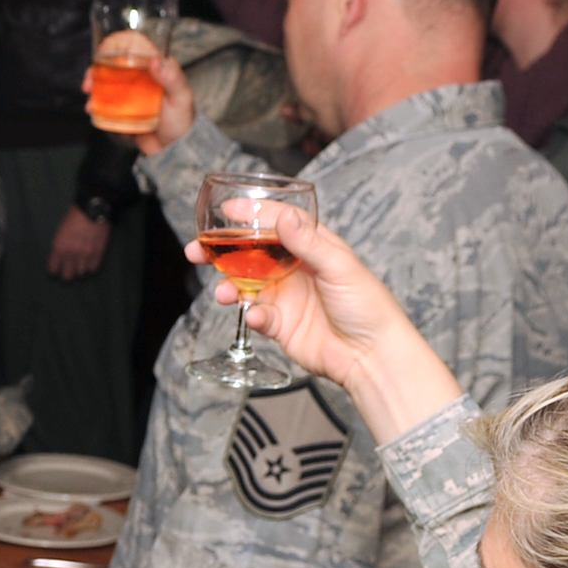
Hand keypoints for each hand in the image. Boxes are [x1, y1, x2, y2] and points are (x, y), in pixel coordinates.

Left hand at [47, 206, 112, 278]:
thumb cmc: (73, 216)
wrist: (92, 210)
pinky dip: (91, 267)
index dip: (54, 271)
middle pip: (67, 276)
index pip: (53, 270)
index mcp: (59, 248)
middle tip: (69, 270)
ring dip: (80, 270)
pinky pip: (93, 269)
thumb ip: (60, 246)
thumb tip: (61, 257)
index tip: (56, 270)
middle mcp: (71, 255)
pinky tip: (90, 262)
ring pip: (81, 274)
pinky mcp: (98, 255)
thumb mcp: (60, 231)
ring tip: (81, 264)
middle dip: (67, 274)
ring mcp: (85, 256)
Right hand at [88, 35, 192, 150]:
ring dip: (93, 91)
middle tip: (88, 84)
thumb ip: (172, 78)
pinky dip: (97, 107)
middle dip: (96, 71)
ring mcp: (130, 93)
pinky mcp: (123, 108)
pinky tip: (95, 114)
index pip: (134, 47)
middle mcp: (141, 77)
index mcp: (156, 68)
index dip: (116, 45)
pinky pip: (106, 103)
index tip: (103, 52)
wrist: (174, 151)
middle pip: (113, 65)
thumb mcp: (181, 98)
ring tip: (90, 106)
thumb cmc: (182, 122)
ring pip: (105, 84)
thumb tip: (156, 60)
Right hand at [192, 202, 458, 437]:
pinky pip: (256, 316)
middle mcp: (295, 269)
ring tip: (223, 293)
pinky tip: (258, 318)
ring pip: (245, 284)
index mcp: (313, 247)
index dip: (252, 214)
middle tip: (197, 250)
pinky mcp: (281, 325)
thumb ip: (308, 242)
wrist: (371, 356)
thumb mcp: (339, 267)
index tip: (226, 210)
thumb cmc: (367, 306)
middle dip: (222, 251)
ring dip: (228, 286)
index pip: (278, 222)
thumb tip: (284, 216)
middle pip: (251, 252)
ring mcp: (286, 297)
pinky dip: (251, 316)